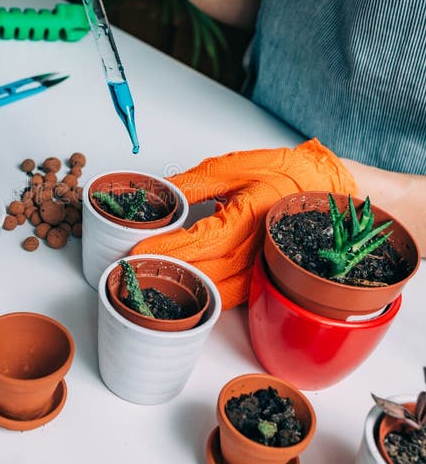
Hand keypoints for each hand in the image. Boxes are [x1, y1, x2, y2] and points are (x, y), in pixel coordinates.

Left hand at [129, 139, 356, 308]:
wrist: (328, 189)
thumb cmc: (285, 175)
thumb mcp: (235, 167)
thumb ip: (194, 183)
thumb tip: (160, 192)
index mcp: (247, 219)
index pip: (198, 241)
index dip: (167, 247)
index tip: (139, 249)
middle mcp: (255, 250)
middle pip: (204, 271)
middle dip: (168, 271)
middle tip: (134, 268)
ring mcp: (261, 269)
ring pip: (217, 290)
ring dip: (185, 289)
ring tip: (154, 281)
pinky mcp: (263, 279)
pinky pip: (231, 296)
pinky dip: (207, 295)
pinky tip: (186, 290)